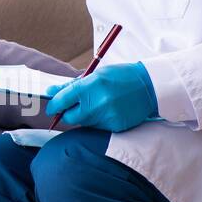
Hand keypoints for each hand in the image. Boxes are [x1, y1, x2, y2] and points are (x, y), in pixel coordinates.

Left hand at [44, 62, 158, 131]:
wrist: (149, 86)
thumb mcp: (95, 75)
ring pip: (83, 123)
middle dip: (67, 113)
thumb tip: (51, 91)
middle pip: (69, 117)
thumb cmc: (120, 77)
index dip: (53, 105)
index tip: (51, 107)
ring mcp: (107, 117)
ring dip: (83, 116)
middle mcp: (97, 103)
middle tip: (72, 107)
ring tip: (95, 104)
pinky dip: (97, 121)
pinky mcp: (115, 126)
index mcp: (89, 86)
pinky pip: (97, 127)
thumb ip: (71, 85)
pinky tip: (106, 110)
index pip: (62, 100)